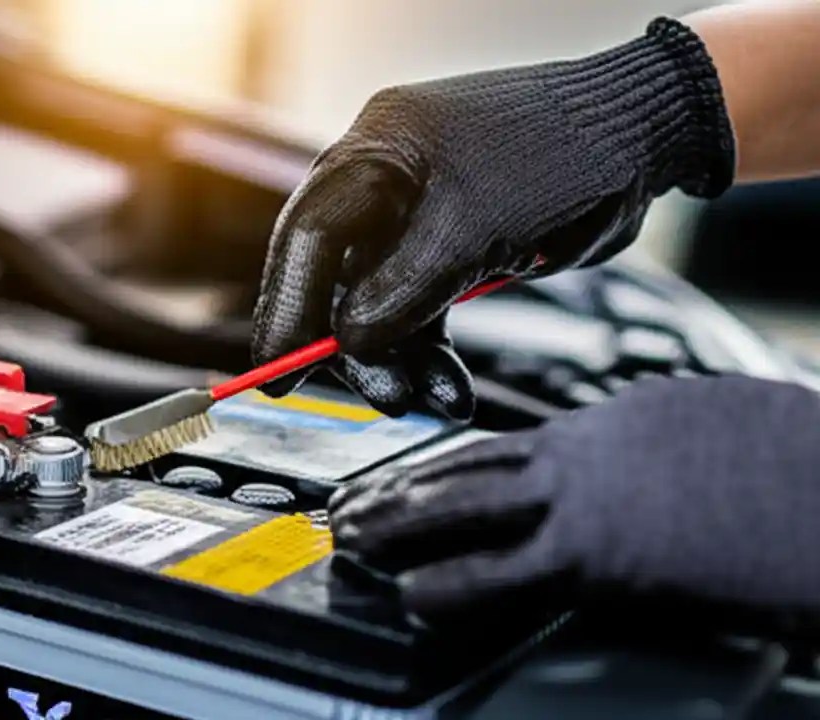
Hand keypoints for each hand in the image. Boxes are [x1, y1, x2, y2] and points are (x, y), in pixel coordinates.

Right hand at [252, 18, 733, 418]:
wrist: (645, 136)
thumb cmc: (562, 151)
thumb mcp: (474, 226)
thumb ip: (404, 289)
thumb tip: (350, 340)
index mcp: (374, 153)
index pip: (308, 235)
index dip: (286, 306)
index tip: (277, 368)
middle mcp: (385, 184)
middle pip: (337, 278)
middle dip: (352, 344)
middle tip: (377, 393)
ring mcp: (418, 219)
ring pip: (379, 306)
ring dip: (400, 358)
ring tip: (425, 396)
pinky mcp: (452, 250)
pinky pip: (422, 312)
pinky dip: (433, 353)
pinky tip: (449, 388)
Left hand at [329, 375, 819, 636]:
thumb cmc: (806, 468)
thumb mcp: (722, 436)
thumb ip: (663, 455)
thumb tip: (651, 484)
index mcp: (622, 417)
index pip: (519, 442)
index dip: (458, 462)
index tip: (420, 474)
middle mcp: (592, 442)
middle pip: (472, 462)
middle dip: (404, 483)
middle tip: (353, 498)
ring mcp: (590, 493)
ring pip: (467, 503)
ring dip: (400, 521)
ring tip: (352, 534)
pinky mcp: (602, 550)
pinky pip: (505, 569)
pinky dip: (451, 579)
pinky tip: (410, 589)